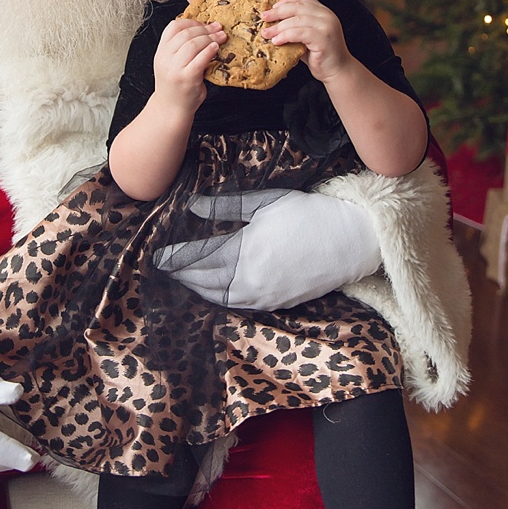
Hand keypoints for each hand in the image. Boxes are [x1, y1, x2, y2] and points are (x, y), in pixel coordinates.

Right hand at [153, 17, 225, 114]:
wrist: (171, 109)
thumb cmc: (176, 86)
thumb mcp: (171, 63)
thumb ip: (181, 48)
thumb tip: (205, 30)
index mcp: (161, 52)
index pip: (173, 27)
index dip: (191, 21)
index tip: (204, 23)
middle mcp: (165, 59)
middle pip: (186, 33)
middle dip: (205, 28)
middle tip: (218, 29)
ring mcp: (175, 68)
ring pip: (193, 43)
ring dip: (210, 38)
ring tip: (221, 37)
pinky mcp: (187, 78)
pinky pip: (200, 59)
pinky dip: (210, 50)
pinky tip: (216, 48)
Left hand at [155, 188, 380, 309]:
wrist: (348, 241)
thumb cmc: (306, 215)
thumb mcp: (263, 203)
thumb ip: (226, 207)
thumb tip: (192, 206)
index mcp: (245, 250)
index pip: (199, 258)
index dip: (177, 257)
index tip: (159, 256)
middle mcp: (251, 278)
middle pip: (205, 281)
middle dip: (184, 275)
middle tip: (166, 269)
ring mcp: (265, 295)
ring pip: (221, 298)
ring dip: (200, 290)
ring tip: (186, 281)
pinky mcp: (278, 303)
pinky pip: (241, 305)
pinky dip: (223, 300)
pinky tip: (217, 292)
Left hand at [261, 0, 350, 83]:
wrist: (338, 71)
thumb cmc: (320, 55)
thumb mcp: (306, 36)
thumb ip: (295, 26)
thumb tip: (271, 22)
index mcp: (323, 12)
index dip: (286, 0)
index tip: (272, 7)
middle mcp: (327, 15)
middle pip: (297, 7)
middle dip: (277, 11)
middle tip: (264, 17)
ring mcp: (326, 26)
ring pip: (296, 20)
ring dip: (278, 26)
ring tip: (266, 33)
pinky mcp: (323, 39)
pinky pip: (299, 33)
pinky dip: (285, 36)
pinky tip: (276, 41)